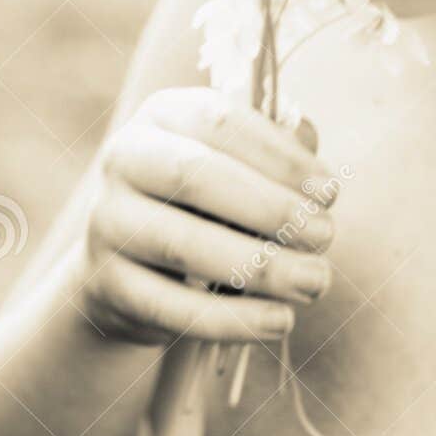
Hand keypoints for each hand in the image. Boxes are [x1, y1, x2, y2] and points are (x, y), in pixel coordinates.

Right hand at [77, 87, 336, 346]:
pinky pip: (172, 307)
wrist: (127, 263)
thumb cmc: (202, 202)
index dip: (281, 156)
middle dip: (272, 208)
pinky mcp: (105, 284)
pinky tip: (279, 321)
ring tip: (315, 281)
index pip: (221, 121)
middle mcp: (123, 158)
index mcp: (162, 115)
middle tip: (325, 235)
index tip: (330, 192)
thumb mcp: (236, 164)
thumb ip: (276, 148)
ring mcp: (107, 221)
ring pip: (184, 245)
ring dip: (261, 266)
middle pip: (198, 176)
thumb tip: (309, 145)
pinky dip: (232, 319)